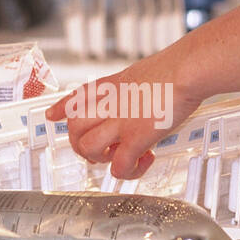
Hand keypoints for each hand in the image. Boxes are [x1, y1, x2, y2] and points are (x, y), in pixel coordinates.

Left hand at [45, 51, 203, 179]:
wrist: (186, 70)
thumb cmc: (176, 68)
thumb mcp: (145, 70)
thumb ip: (138, 84)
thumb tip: (146, 91)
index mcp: (113, 85)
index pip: (78, 96)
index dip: (62, 108)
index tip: (53, 115)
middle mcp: (110, 104)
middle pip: (74, 127)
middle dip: (82, 143)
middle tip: (101, 149)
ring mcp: (120, 122)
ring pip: (87, 148)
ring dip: (100, 158)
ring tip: (119, 155)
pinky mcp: (135, 139)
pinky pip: (119, 166)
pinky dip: (129, 171)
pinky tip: (144, 161)